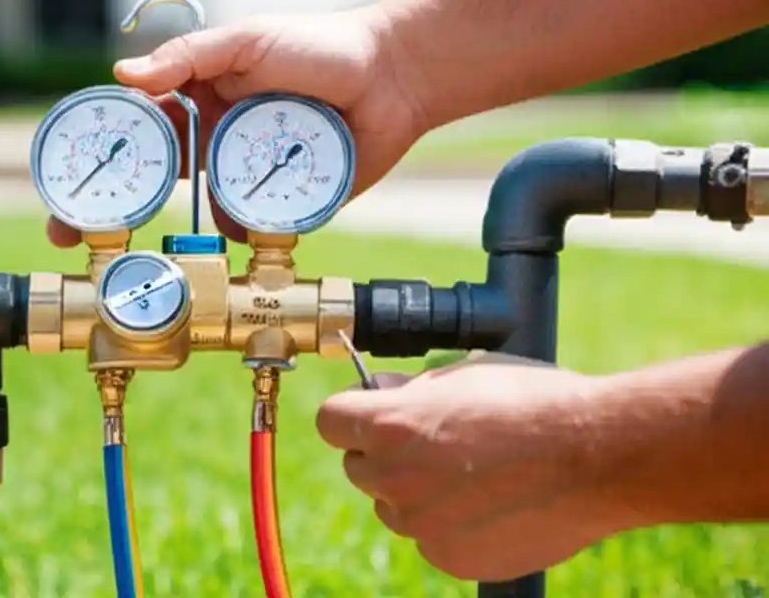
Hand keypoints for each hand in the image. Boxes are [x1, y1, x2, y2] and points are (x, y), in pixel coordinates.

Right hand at [46, 5, 429, 246]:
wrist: (394, 75)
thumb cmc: (319, 45)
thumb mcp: (246, 41)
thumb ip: (187, 58)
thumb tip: (123, 74)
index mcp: (197, 102)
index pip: (133, 133)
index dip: (93, 161)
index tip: (62, 190)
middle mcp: (215, 142)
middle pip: (153, 183)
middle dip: (112, 213)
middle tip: (80, 239)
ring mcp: (246, 176)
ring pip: (201, 213)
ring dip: (188, 225)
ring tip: (186, 233)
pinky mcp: (284, 204)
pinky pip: (253, 229)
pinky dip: (245, 234)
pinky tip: (245, 228)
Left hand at [315, 352, 625, 581]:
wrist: (598, 456)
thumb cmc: (534, 402)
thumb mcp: (461, 374)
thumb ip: (408, 388)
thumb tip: (378, 389)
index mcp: (389, 425)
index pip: (331, 421)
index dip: (353, 413)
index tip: (373, 412)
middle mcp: (395, 478)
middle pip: (359, 466)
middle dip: (384, 453)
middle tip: (433, 441)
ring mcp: (421, 524)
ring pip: (394, 505)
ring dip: (416, 490)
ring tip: (473, 471)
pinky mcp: (450, 557)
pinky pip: (430, 538)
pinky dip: (449, 524)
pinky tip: (490, 502)